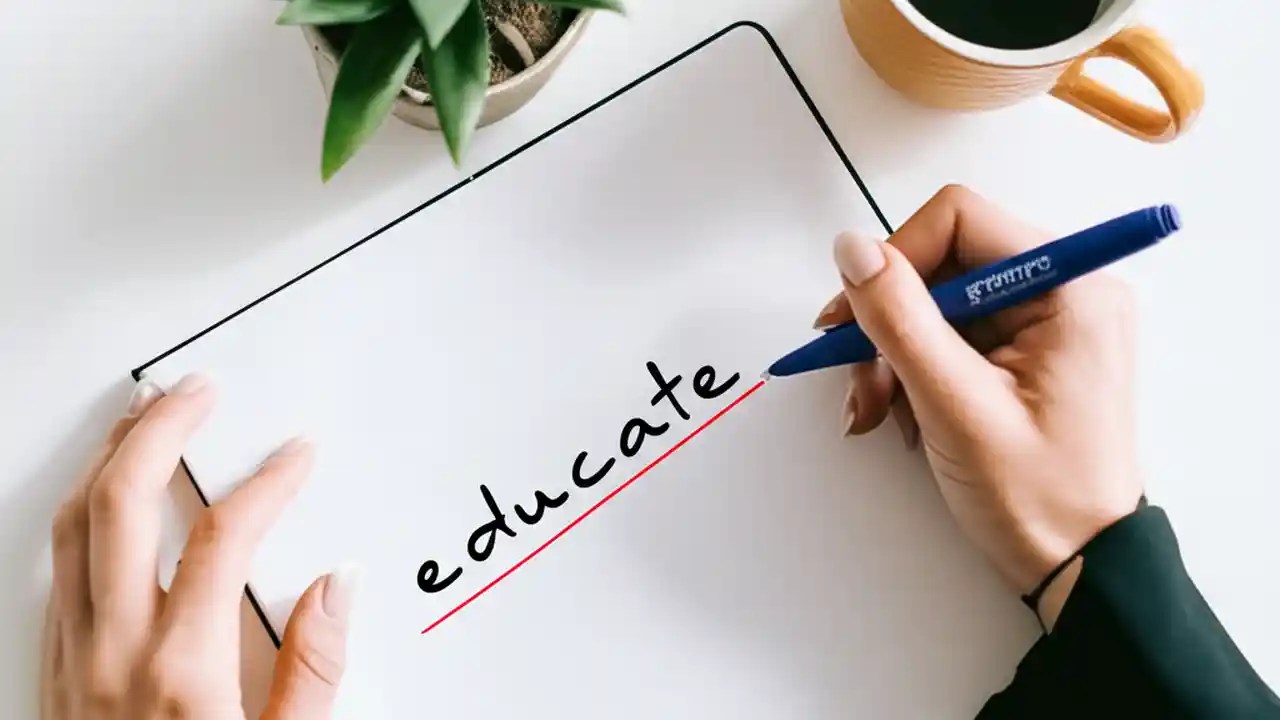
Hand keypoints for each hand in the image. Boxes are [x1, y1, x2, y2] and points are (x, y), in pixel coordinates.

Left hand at [43, 375, 350, 718]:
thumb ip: (314, 668)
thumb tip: (338, 585)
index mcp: (182, 670)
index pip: (226, 537)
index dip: (269, 481)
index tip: (296, 454)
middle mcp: (115, 652)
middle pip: (124, 504)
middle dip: (162, 431)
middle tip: (198, 393)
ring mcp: (74, 657)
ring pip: (74, 524)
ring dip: (111, 459)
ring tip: (146, 419)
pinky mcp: (53, 670)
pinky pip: (58, 566)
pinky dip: (85, 511)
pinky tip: (108, 499)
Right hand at [816, 186, 1142, 625]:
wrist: (1081, 570)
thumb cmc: (1039, 498)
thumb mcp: (956, 405)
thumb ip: (900, 319)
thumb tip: (850, 248)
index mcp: (1071, 288)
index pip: (960, 219)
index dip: (895, 259)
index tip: (854, 316)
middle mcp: (1063, 291)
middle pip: (941, 264)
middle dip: (888, 322)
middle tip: (858, 381)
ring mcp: (1044, 325)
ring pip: (935, 305)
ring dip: (891, 355)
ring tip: (875, 413)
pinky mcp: (1023, 355)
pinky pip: (948, 339)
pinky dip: (912, 374)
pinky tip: (900, 418)